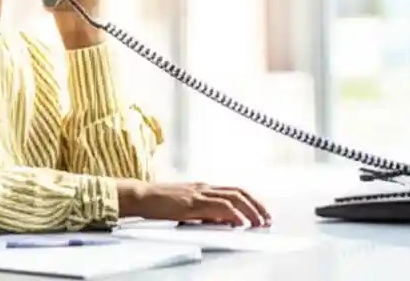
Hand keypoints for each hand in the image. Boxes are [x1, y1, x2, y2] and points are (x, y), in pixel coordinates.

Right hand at [115, 180, 270, 227]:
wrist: (141, 196)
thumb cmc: (160, 203)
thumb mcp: (187, 207)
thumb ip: (205, 212)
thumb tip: (225, 222)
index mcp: (204, 188)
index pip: (235, 191)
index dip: (252, 201)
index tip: (263, 213)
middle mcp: (204, 187)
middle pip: (239, 192)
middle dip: (257, 205)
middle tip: (268, 219)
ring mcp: (198, 193)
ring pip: (233, 197)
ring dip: (249, 210)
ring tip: (259, 223)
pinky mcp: (191, 202)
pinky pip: (217, 206)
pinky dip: (232, 213)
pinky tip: (239, 221)